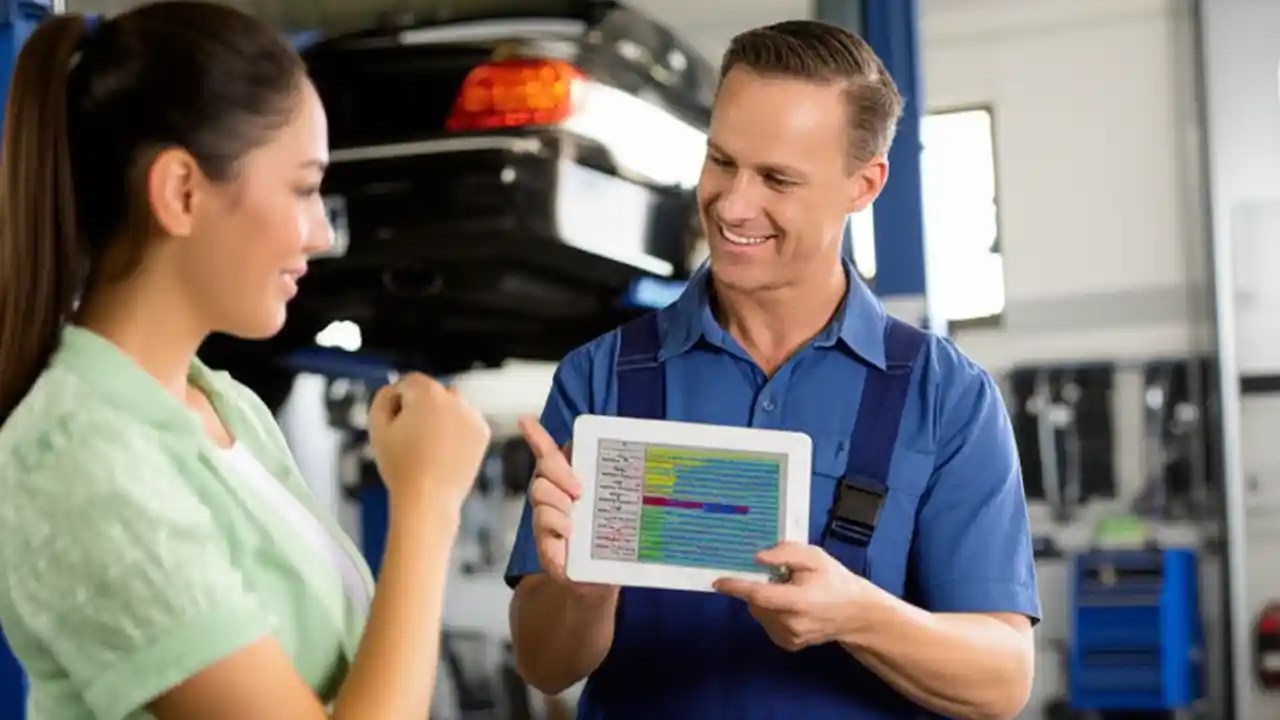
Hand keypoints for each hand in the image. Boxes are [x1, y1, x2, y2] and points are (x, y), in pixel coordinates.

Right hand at [367, 373, 491, 510]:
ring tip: (429, 445)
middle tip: (411, 436)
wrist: (428, 499)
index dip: (398, 401)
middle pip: (432, 392)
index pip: (409, 381)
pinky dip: (457, 430)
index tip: (396, 424)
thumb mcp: (377, 427)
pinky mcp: (482, 433)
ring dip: (441, 416)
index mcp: (428, 393)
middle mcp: (455, 399)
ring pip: (452, 406)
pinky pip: (466, 421)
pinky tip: (444, 451)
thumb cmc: (399, 465)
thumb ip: (382, 398)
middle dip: (421, 406)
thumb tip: (394, 389)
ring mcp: (472, 416)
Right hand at [519, 416, 616, 597]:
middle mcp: (552, 498)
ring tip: (575, 520)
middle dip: (559, 473)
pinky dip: (555, 527)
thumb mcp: (613, 508)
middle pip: (544, 470)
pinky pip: (543, 524)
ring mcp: (545, 520)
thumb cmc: (608, 540)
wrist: (601, 581)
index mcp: (567, 484)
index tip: (526, 420)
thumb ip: (608, 483)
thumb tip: (607, 457)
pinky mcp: (544, 544)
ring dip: (558, 504)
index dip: (536, 436)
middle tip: (580, 490)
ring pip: (540, 495)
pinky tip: (568, 535)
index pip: (548, 454)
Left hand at [713, 542, 869, 651]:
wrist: (855, 613)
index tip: (718, 582)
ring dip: (764, 601)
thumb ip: (786, 553)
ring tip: (788, 592)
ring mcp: (790, 638)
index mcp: (799, 601)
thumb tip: (757, 558)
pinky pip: (767, 623)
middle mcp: (792, 624)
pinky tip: (790, 607)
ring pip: (759, 614)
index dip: (737, 588)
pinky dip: (771, 612)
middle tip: (778, 578)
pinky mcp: (789, 645)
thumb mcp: (814, 556)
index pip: (760, 595)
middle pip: (756, 604)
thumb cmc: (834, 580)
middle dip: (758, 588)